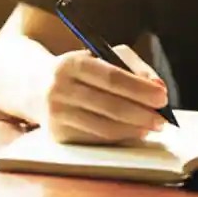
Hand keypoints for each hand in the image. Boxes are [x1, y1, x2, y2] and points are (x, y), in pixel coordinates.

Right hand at [44, 45, 168, 144]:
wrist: (34, 86)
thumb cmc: (80, 70)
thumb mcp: (102, 56)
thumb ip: (133, 67)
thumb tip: (158, 88)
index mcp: (71, 63)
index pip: (111, 78)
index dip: (140, 89)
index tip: (163, 97)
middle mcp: (59, 89)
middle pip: (109, 106)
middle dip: (141, 114)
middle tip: (163, 119)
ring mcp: (56, 115)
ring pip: (104, 128)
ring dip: (133, 130)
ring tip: (151, 127)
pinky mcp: (57, 135)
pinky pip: (96, 140)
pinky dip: (119, 138)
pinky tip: (134, 133)